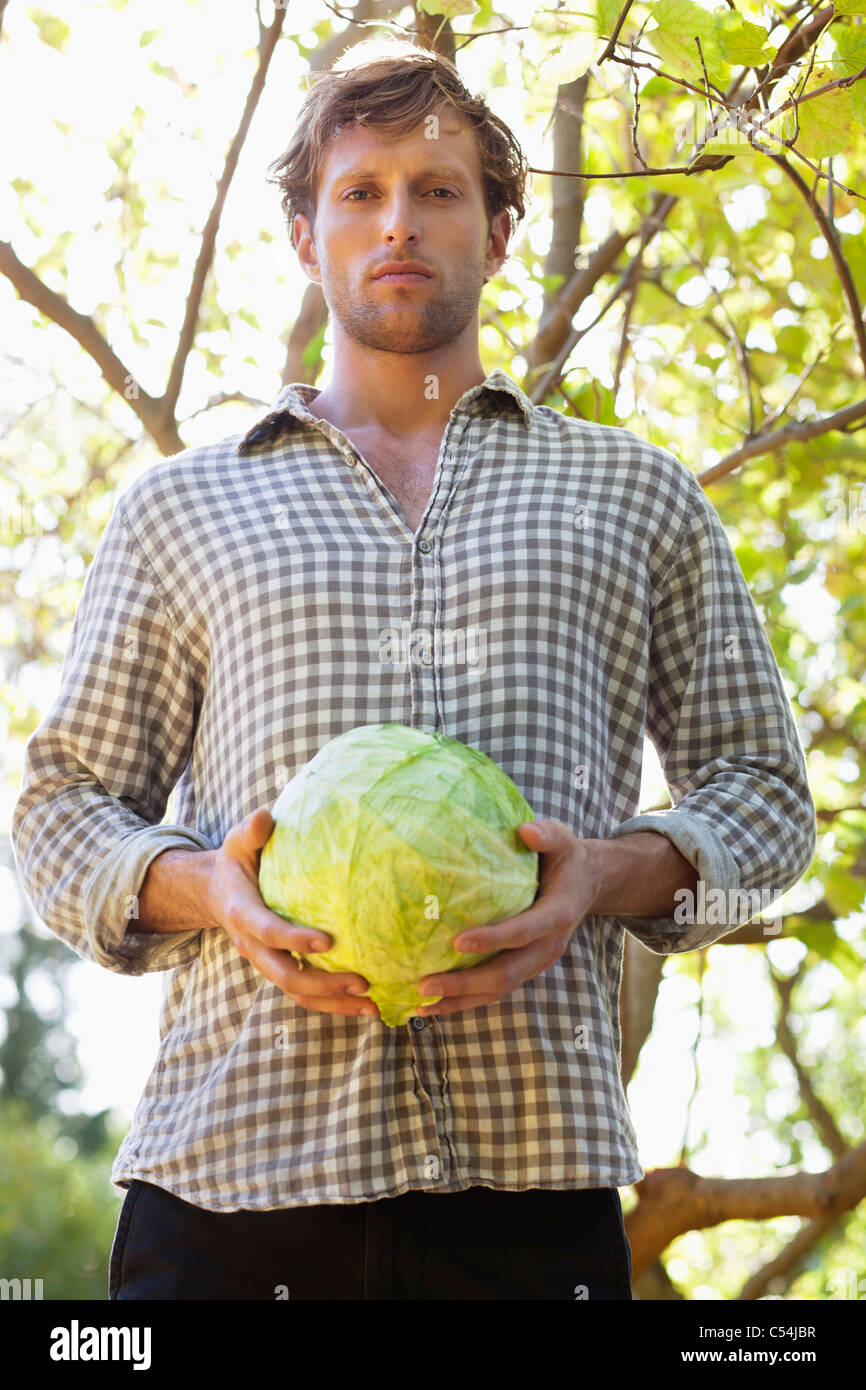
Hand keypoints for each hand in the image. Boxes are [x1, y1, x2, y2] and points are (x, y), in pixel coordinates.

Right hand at [212, 808, 377, 1017]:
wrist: (218, 892)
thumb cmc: (236, 862)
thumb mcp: (237, 842)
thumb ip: (251, 832)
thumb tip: (264, 817)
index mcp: (243, 914)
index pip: (268, 932)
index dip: (294, 939)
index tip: (328, 941)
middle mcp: (253, 945)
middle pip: (285, 974)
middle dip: (323, 983)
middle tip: (362, 981)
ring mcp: (266, 961)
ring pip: (297, 992)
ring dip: (333, 1002)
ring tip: (371, 1005)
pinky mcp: (280, 968)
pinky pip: (303, 993)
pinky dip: (331, 1003)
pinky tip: (363, 1004)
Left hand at [415, 819, 600, 1017]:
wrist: (586, 885)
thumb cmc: (566, 858)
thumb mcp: (563, 840)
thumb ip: (547, 835)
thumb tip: (525, 831)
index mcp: (557, 915)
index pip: (523, 932)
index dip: (493, 940)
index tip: (458, 941)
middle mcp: (547, 946)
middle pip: (506, 974)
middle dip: (466, 983)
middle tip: (425, 983)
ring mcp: (536, 963)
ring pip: (499, 990)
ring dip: (460, 1000)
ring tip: (421, 1005)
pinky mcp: (525, 969)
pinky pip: (495, 990)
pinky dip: (466, 1000)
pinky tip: (433, 1004)